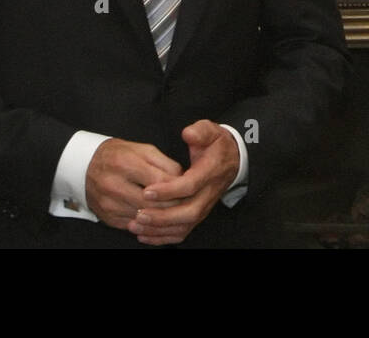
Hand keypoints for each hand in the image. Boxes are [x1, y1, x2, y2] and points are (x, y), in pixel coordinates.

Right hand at [85, 137, 181, 231]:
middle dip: (173, 204)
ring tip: (176, 211)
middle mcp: (114, 185)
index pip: (159, 181)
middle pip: (153, 203)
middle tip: (187, 203)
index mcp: (125, 163)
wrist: (84, 166)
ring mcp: (109, 204)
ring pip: (144, 217)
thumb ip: (164, 163)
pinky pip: (134, 225)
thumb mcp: (142, 150)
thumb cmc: (118, 155)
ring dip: (162, 216)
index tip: (189, 188)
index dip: (178, 187)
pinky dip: (148, 223)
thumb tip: (182, 179)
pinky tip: (157, 217)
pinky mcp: (107, 217)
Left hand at [126, 121, 240, 245]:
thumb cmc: (216, 145)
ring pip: (184, 226)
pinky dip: (163, 237)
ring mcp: (204, 206)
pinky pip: (182, 232)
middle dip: (162, 216)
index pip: (190, 186)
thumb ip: (200, 131)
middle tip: (139, 214)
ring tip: (136, 225)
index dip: (169, 190)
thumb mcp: (210, 131)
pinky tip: (144, 234)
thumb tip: (188, 134)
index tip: (147, 190)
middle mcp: (208, 193)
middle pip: (188, 212)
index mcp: (210, 172)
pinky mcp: (198, 214)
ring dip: (159, 229)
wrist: (231, 159)